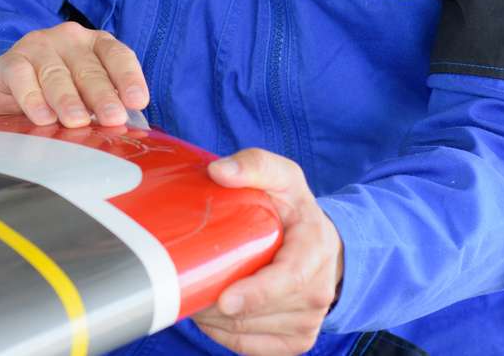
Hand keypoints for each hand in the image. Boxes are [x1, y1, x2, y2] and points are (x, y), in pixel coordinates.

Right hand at [0, 22, 147, 126]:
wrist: (10, 88)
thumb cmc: (58, 92)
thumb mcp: (86, 94)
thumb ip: (104, 105)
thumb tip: (125, 129)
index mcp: (95, 44)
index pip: (117, 56)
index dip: (129, 78)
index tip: (137, 101)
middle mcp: (69, 40)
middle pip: (88, 68)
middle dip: (102, 95)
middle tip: (112, 117)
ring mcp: (38, 47)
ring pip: (56, 74)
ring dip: (68, 100)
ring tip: (76, 121)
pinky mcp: (11, 60)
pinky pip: (23, 78)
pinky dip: (33, 99)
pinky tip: (43, 117)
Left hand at [193, 149, 343, 355]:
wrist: (320, 244)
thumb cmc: (293, 208)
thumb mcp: (281, 176)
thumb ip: (254, 165)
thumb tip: (219, 172)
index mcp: (315, 249)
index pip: (290, 280)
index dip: (257, 293)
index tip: (225, 299)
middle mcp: (317, 292)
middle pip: (260, 312)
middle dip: (217, 304)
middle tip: (183, 283)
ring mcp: (308, 321)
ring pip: (249, 332)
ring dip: (214, 319)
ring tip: (192, 292)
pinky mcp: (296, 340)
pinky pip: (251, 347)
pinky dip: (223, 335)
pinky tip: (208, 312)